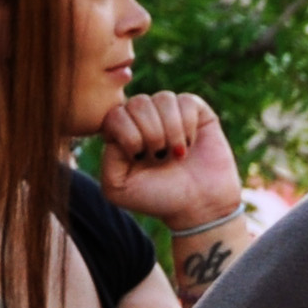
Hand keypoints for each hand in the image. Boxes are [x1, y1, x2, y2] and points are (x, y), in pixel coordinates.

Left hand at [96, 91, 240, 230]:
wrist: (201, 208)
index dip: (129, 136)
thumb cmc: (160, 199)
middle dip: (151, 134)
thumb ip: (105, 158)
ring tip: (177, 153)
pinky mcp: (197, 114)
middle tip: (161, 158)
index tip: (141, 159)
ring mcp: (170, 114)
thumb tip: (120, 131)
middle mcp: (145, 118)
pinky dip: (188, 125)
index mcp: (122, 131)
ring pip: (163, 99)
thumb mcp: (117, 188)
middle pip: (138, 103)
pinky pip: (187, 101)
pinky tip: (191, 143)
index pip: (114, 113)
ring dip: (171, 131)